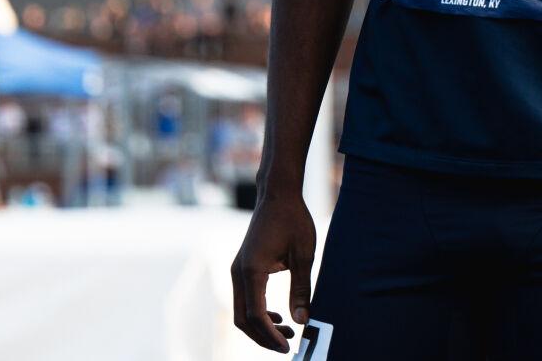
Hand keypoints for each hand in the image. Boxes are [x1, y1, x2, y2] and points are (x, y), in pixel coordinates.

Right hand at [230, 188, 317, 352]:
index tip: (288, 346)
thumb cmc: (293, 220)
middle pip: (242, 319)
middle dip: (263, 337)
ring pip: (241, 311)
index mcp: (252, 270)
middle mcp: (238, 272)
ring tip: (287, 332)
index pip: (256, 315)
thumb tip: (303, 321)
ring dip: (260, 327)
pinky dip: (258, 313)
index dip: (271, 335)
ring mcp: (237, 270)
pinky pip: (244, 299)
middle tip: (287, 346)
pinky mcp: (241, 268)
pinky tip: (279, 316)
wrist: (277, 194)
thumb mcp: (304, 255)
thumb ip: (302, 289)